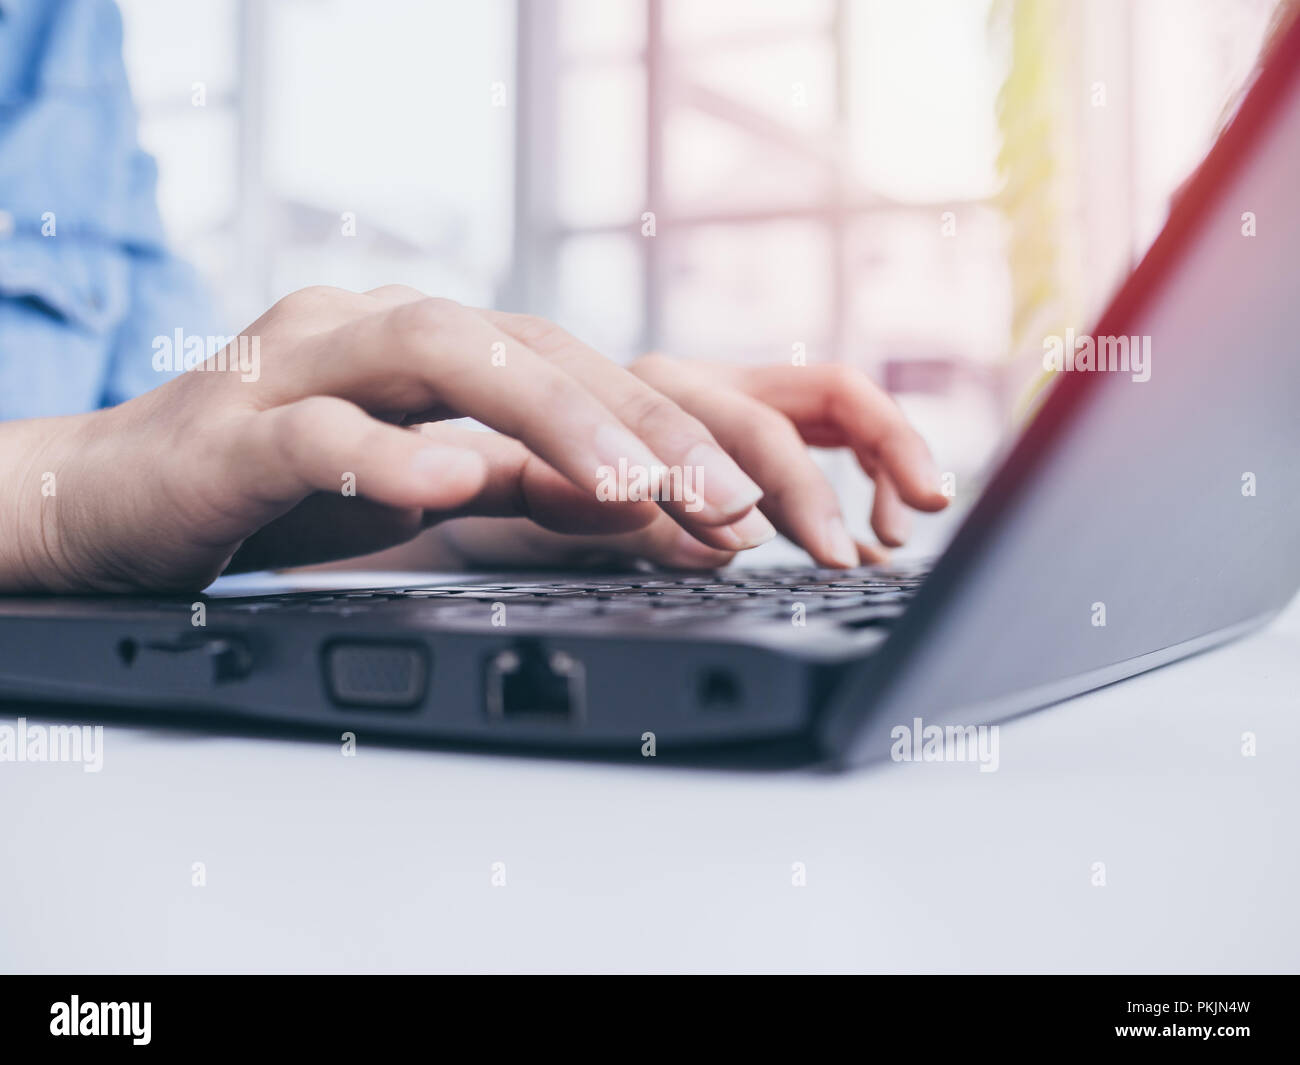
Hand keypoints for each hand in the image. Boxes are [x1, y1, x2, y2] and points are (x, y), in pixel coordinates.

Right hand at [0, 286, 944, 592]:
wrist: (126, 499)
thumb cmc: (292, 493)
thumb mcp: (455, 496)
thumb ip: (555, 494)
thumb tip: (677, 511)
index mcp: (465, 357)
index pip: (615, 368)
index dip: (722, 426)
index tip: (816, 509)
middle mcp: (403, 335)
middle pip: (553, 349)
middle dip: (665, 429)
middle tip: (757, 509)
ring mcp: (317, 365)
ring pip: (448, 356)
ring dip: (554, 418)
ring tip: (640, 491)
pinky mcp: (236, 427)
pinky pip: (317, 431)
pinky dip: (386, 454)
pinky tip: (450, 484)